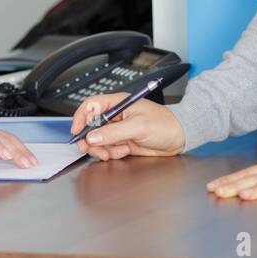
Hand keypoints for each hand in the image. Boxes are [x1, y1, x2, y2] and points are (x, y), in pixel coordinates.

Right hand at [68, 94, 185, 158]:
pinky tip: (123, 151)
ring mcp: (118, 130)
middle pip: (91, 126)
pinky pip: (108, 149)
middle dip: (89, 139)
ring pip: (98, 141)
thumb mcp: (138, 126)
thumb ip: (114, 132)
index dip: (81, 117)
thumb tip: (93, 137)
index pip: (91, 106)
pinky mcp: (122, 143)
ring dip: (102, 149)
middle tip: (89, 148)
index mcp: (118, 103)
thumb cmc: (165, 123)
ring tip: (113, 152)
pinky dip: (111, 153)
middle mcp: (116, 116)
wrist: (179, 138)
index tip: (77, 131)